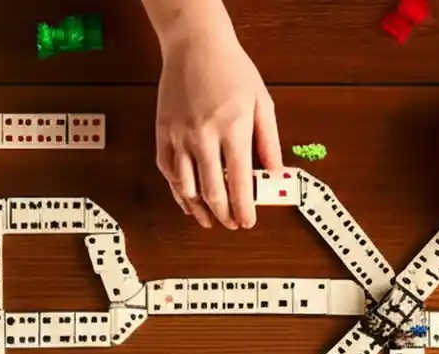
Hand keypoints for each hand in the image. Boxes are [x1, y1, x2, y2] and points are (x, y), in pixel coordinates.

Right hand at [155, 24, 280, 229]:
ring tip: (210, 219)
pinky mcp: (162, 133)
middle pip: (213, 192)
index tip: (248, 223)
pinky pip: (168, 172)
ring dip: (199, 210)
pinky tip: (188, 199)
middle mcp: (204, 137)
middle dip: (224, 215)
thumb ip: (269, 142)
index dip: (244, 210)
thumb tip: (275, 174)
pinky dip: (178, 191)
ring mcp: (179, 136)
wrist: (194, 44)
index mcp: (233, 130)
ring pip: (186, 188)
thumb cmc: (232, 70)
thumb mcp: (262, 103)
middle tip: (232, 224)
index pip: (240, 184)